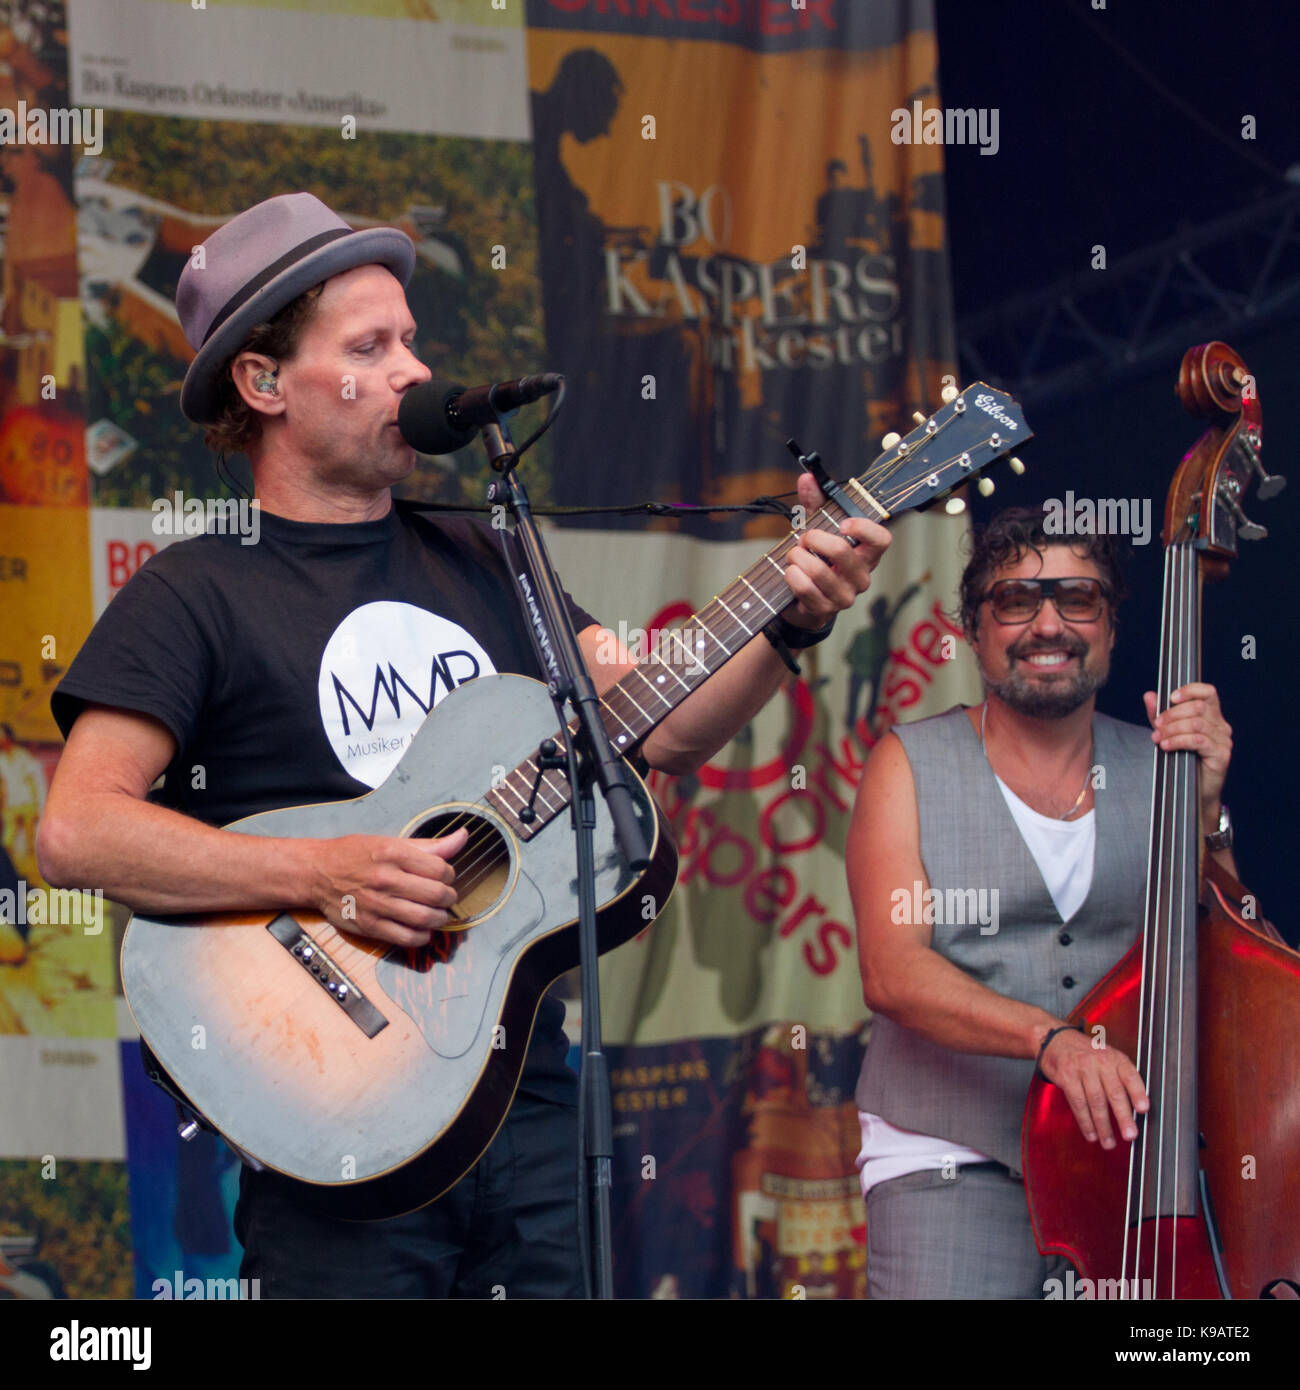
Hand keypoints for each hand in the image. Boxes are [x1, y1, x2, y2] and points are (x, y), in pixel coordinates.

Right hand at [310, 826, 467, 946]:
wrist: (316, 873)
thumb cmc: (353, 855)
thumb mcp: (390, 842)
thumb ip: (429, 845)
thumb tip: (462, 837)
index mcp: (393, 853)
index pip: (440, 869)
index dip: (450, 875)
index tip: (446, 877)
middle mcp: (385, 879)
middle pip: (436, 895)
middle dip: (449, 898)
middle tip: (446, 897)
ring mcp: (377, 904)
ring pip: (424, 918)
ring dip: (439, 918)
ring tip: (437, 913)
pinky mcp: (369, 926)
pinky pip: (406, 938)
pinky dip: (422, 936)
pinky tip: (422, 929)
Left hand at [781, 472, 891, 627]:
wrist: (801, 599)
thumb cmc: (815, 558)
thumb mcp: (817, 528)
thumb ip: (815, 502)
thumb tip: (808, 477)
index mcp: (867, 554)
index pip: (881, 540)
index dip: (865, 529)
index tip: (843, 523)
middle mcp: (861, 577)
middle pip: (841, 551)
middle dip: (813, 538)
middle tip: (804, 538)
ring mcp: (845, 596)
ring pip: (818, 570)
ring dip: (797, 558)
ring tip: (793, 557)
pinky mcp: (826, 610)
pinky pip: (805, 588)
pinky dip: (792, 575)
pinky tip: (790, 572)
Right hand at [1038, 1025, 1148, 1148]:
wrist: (1055, 1039)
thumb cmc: (1086, 1054)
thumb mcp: (1107, 1058)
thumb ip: (1120, 1078)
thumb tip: (1136, 1110)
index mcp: (1115, 1058)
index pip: (1130, 1076)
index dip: (1138, 1093)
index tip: (1144, 1110)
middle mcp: (1100, 1061)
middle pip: (1114, 1092)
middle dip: (1123, 1117)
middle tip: (1130, 1136)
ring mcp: (1082, 1067)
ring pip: (1095, 1101)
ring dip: (1103, 1126)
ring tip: (1109, 1142)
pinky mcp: (1066, 1076)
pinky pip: (1077, 1103)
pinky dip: (1085, 1121)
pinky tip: (1091, 1133)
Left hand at [1143, 682, 1231, 830]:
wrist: (1189, 792)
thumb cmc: (1181, 759)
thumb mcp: (1167, 732)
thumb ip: (1158, 714)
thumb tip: (1149, 696)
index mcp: (1211, 715)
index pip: (1207, 692)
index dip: (1190, 690)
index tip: (1170, 698)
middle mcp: (1220, 725)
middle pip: (1198, 707)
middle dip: (1172, 714)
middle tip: (1156, 726)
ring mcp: (1223, 740)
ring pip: (1197, 724)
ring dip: (1173, 729)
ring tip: (1158, 738)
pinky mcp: (1221, 754)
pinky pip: (1199, 740)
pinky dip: (1179, 741)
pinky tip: (1166, 746)